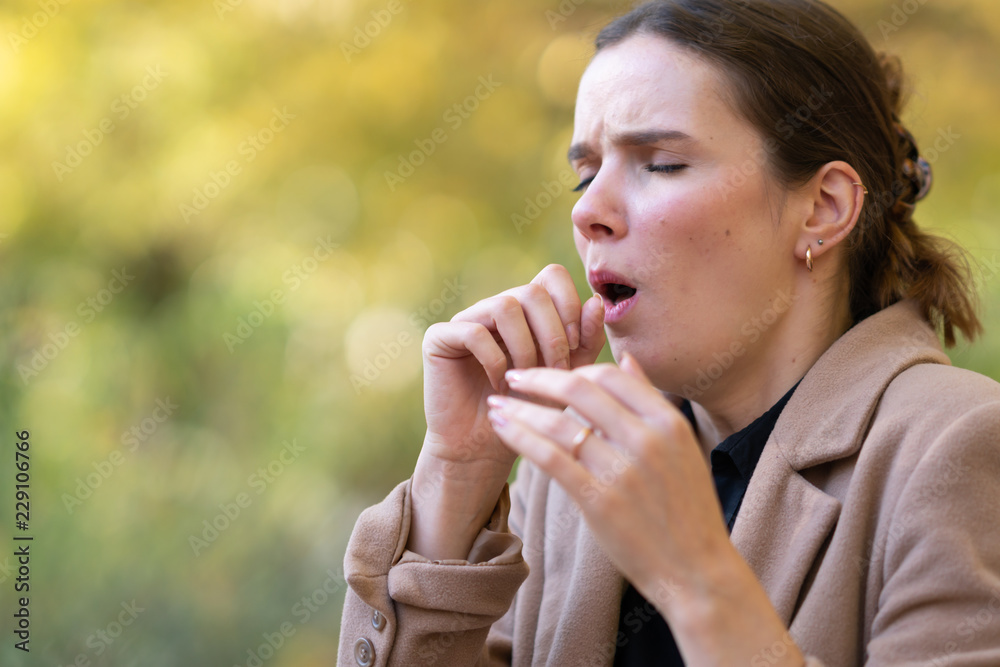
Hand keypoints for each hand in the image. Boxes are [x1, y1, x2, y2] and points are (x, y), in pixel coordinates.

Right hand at [408, 264, 605, 559]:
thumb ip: (585, 340)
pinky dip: (494, 360)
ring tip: (526, 379)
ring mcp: (467, 319)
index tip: (576, 345)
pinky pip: (474, 331)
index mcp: (528, 309)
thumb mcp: (569, 375)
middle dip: (552, 334)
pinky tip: (498, 385)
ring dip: (526, 347)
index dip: (570, 305)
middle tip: (555, 370)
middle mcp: (496, 307)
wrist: (487, 449)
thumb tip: (595, 301)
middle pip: (533, 291)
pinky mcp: (440, 338)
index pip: (552, 276)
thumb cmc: (532, 411)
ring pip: (505, 305)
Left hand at [484, 353, 804, 664]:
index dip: (572, 369)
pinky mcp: (599, 500)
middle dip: (538, 379)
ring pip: (558, 424)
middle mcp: (647, 439)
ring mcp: (622, 470)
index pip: (610, 374)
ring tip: (496, 405)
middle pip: (579, 390)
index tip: (548, 372)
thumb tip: (625, 358)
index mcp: (668, 421)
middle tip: (512, 376)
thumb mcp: (682, 446)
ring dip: (520, 409)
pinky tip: (502, 429)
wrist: (697, 571)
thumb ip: (650, 400)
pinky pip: (550, 458)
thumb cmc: (687, 509)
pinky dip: (520, 438)